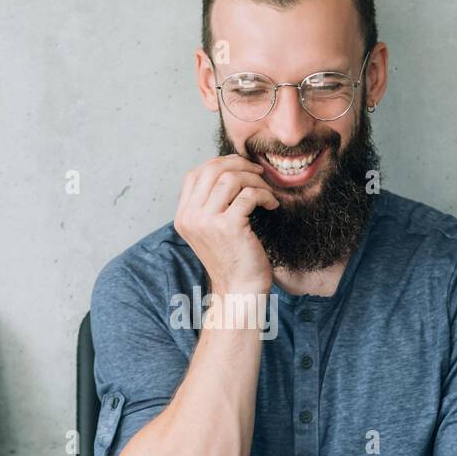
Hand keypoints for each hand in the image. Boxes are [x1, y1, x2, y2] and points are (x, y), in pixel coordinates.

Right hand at [173, 156, 278, 293]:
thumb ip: (211, 204)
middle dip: (240, 164)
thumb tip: (229, 170)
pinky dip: (265, 195)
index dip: (220, 164)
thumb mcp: (212, 230)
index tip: (241, 168)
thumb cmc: (233, 260)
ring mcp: (207, 221)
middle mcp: (190, 217)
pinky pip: (249, 194)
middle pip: (212, 169)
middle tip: (259, 173)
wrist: (240, 291)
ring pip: (231, 178)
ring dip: (255, 180)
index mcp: (183, 216)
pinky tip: (272, 205)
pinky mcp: (228, 226)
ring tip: (266, 192)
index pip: (194, 174)